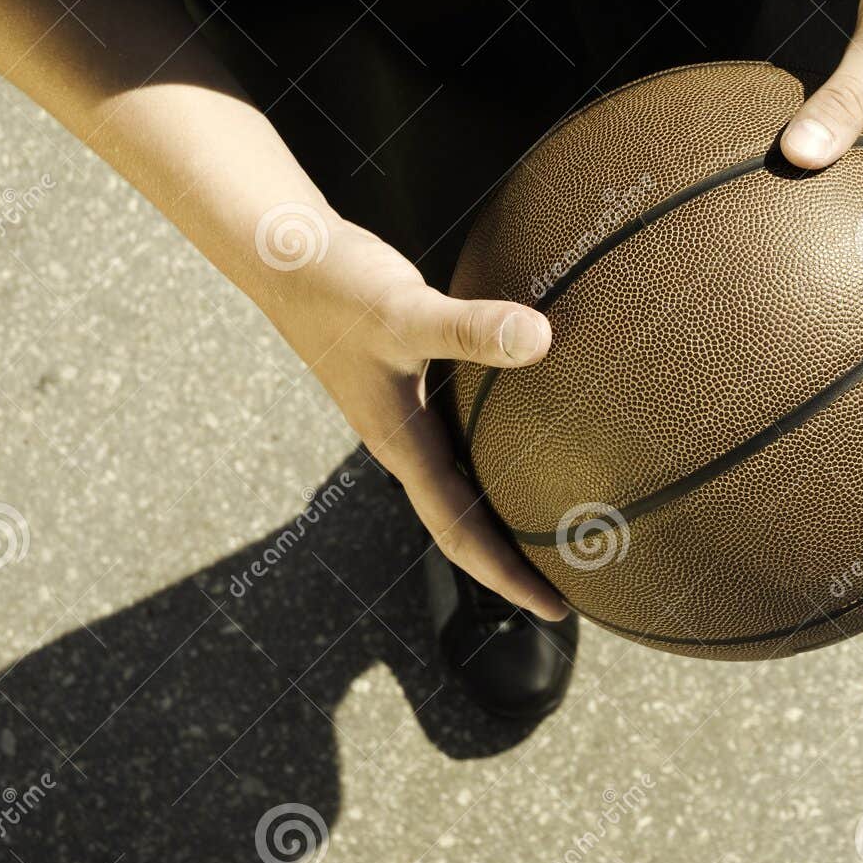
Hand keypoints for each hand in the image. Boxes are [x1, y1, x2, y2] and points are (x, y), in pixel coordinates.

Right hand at [255, 212, 566, 619]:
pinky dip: (500, 454)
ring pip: (465, 482)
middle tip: (579, 584)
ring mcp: (407, 414)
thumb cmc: (338, 286)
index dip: (509, 577)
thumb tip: (542, 338)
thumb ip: (471, 327)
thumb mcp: (404, 311)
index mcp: (401, 447)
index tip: (559, 610)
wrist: (284, 253)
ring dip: (509, 512)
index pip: (461, 534)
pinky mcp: (413, 381)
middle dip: (517, 559)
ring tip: (564, 527)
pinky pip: (465, 438)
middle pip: (466, 522)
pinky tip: (539, 436)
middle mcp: (405, 442)